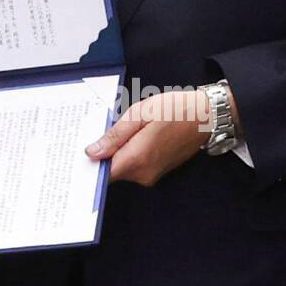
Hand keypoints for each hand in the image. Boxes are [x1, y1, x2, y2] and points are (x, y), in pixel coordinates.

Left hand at [86, 89, 211, 186]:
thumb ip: (115, 136)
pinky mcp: (157, 172)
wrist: (206, 117)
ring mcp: (152, 175)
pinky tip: (132, 136)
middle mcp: (144, 173)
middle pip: (111, 171)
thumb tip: (92, 153)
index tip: (79, 153)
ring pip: (122, 168)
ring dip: (116, 152)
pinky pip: (134, 166)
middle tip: (99, 132)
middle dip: (103, 154)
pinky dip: (128, 154)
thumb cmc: (175, 110)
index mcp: (137, 159)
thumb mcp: (139, 114)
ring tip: (121, 130)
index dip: (89, 165)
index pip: (103, 174)